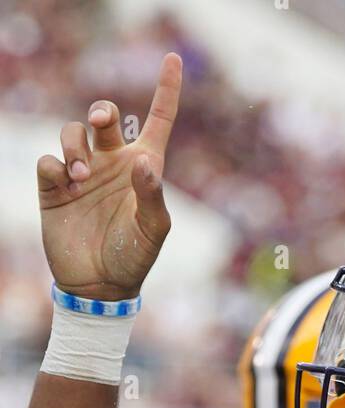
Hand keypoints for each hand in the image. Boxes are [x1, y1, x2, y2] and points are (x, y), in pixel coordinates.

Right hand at [36, 52, 181, 300]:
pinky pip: (48, 160)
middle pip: (103, 116)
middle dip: (100, 110)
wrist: (99, 287)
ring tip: (81, 175)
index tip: (173, 59)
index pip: (158, 119)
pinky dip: (54, 165)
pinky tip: (65, 183)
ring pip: (73, 133)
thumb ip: (152, 195)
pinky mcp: (55, 189)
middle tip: (101, 123)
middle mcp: (112, 164)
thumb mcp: (153, 230)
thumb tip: (143, 162)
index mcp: (143, 167)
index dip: (166, 89)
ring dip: (75, 145)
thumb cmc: (134, 258)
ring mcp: (83, 174)